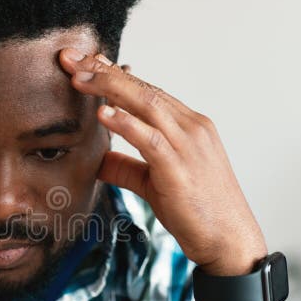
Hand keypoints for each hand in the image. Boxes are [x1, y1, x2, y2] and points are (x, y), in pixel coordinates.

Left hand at [59, 49, 266, 275]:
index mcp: (188, 126)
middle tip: (72, 58)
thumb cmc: (196, 212)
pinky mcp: (181, 169)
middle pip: (143, 89)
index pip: (147, 90)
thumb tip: (97, 159)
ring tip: (79, 77)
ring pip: (147, 104)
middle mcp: (191, 127)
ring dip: (110, 88)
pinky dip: (125, 123)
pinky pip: (150, 139)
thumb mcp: (154, 184)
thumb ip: (127, 167)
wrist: (229, 242)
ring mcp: (189, 145)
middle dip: (105, 71)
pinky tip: (102, 114)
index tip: (87, 61)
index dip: (115, 74)